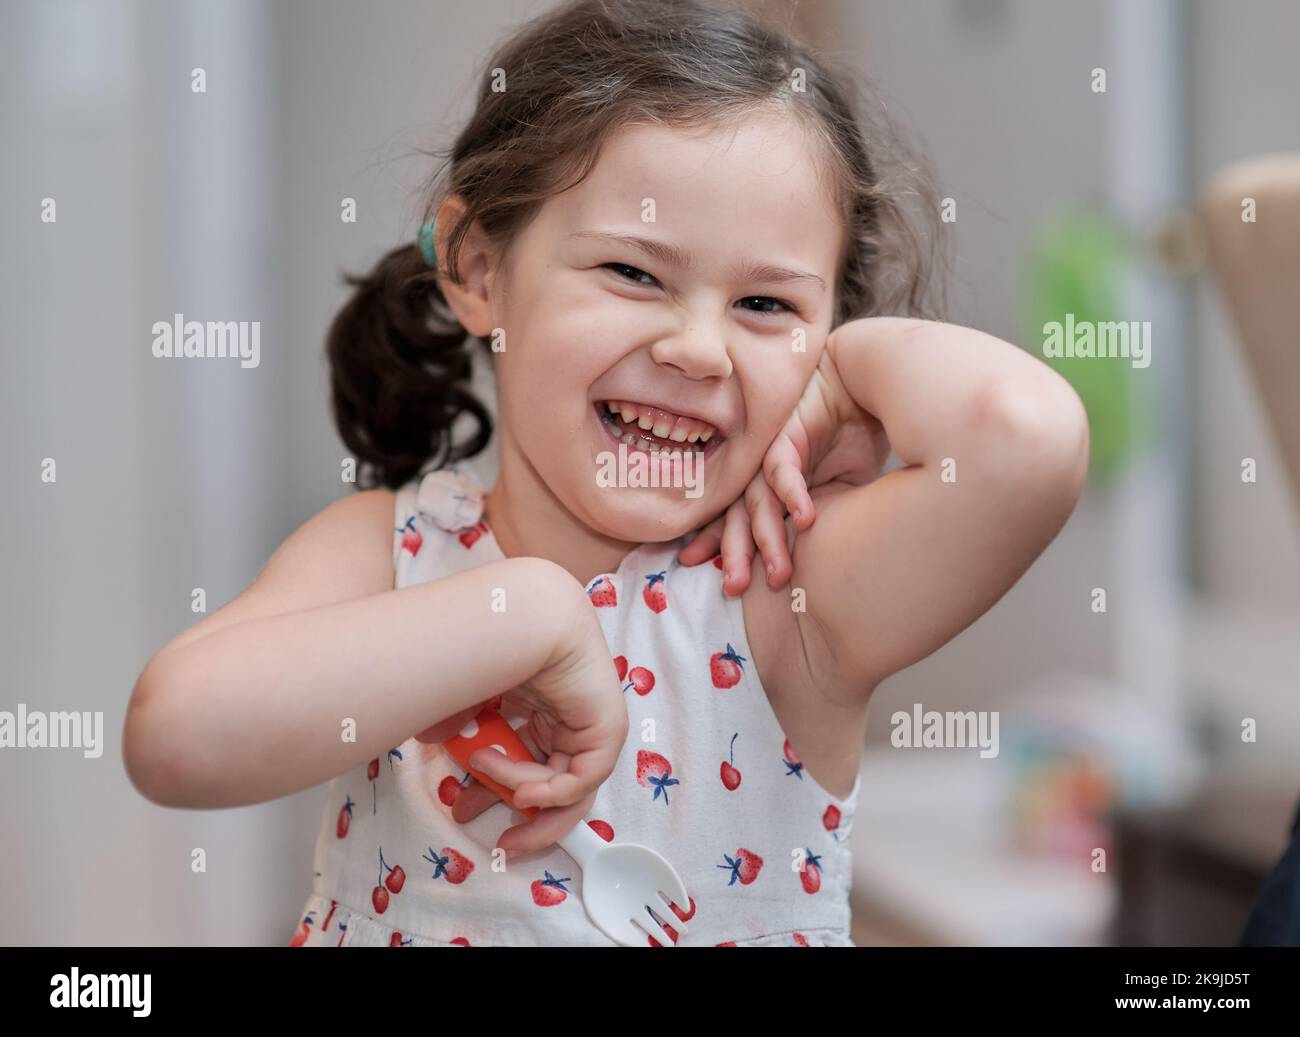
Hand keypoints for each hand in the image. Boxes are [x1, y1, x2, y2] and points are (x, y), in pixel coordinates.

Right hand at [415, 576, 626, 855]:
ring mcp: (589, 725)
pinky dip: (551, 793)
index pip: (525, 762)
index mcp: (539, 707)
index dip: (495, 790)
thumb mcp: (465, 694)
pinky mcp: (606, 730)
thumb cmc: (493, 642)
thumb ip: (453, 721)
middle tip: (496, 842)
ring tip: (484, 770)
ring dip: (517, 789)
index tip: (464, 809)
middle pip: (549, 783)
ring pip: (563, 786)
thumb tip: (429, 740)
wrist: (524, 615)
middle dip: (515, 811)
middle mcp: (567, 718)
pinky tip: (523, 794)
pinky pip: (582, 780)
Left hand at [678, 336, 889, 592]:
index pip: (739, 520)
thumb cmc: (853, 432)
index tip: (722, 585)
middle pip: (739, 515)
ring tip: (778, 572)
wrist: (866, 382)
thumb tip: (818, 557)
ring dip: (767, 537)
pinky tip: (804, 521)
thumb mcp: (841, 485)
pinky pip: (783, 468)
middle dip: (735, 553)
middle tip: (734, 589)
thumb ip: (822, 513)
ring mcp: (769, 449)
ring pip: (758, 499)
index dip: (726, 549)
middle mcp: (760, 468)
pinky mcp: (786, 431)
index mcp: (768, 482)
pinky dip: (793, 495)